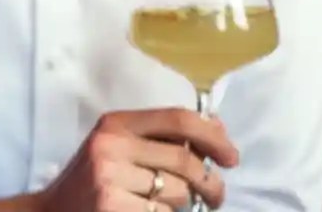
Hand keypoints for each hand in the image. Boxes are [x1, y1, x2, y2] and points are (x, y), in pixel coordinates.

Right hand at [33, 108, 239, 211]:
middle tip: (217, 195)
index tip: (231, 156)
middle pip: (185, 159)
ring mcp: (109, 180)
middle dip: (210, 181)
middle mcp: (111, 146)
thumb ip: (163, 137)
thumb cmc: (91, 181)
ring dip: (186, 204)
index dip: (213, 136)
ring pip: (178, 192)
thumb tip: (219, 130)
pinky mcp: (111, 209)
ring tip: (174, 207)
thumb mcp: (118, 148)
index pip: (178, 119)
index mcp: (116, 123)